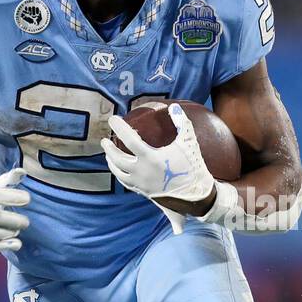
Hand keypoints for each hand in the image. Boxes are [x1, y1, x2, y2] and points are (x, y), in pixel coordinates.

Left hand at [102, 104, 215, 228]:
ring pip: (119, 173)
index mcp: (150, 157)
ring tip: (108, 156)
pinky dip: (120, 175)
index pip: (129, 139)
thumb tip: (173, 107)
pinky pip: (126, 183)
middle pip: (117, 158)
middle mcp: (142, 171)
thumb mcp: (188, 142)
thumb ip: (181, 122)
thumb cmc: (192, 166)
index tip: (112, 119)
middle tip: (104, 141)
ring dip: (111, 163)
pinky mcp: (144, 192)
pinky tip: (119, 171)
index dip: (119, 127)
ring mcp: (141, 183)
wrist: (196, 195)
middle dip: (109, 149)